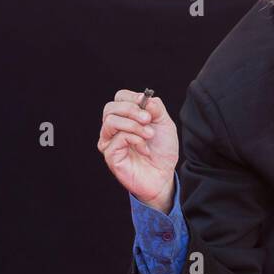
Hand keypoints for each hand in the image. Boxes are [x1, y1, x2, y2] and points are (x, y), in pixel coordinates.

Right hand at [98, 90, 178, 211]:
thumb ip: (155, 108)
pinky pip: (118, 138)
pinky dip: (136, 140)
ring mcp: (109, 141)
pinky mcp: (110, 155)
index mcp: (126, 117)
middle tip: (148, 119)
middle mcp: (113, 128)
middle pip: (111, 107)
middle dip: (132, 110)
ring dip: (134, 125)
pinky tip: (145, 149)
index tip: (146, 103)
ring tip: (149, 135)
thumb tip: (144, 97)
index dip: (132, 97)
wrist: (164, 175)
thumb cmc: (162, 150)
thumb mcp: (165, 124)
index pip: (120, 97)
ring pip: (111, 121)